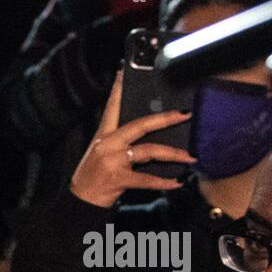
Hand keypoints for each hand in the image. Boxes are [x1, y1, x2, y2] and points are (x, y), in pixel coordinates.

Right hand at [69, 72, 195, 208]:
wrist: (81, 201)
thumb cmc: (93, 177)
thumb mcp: (101, 154)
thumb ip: (121, 142)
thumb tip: (149, 134)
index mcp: (103, 136)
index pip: (112, 107)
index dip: (118, 88)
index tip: (125, 71)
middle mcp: (108, 145)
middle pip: (140, 125)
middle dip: (165, 119)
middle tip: (185, 114)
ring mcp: (113, 161)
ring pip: (149, 151)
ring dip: (173, 154)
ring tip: (190, 157)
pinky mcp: (118, 179)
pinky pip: (146, 178)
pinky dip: (164, 181)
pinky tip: (176, 182)